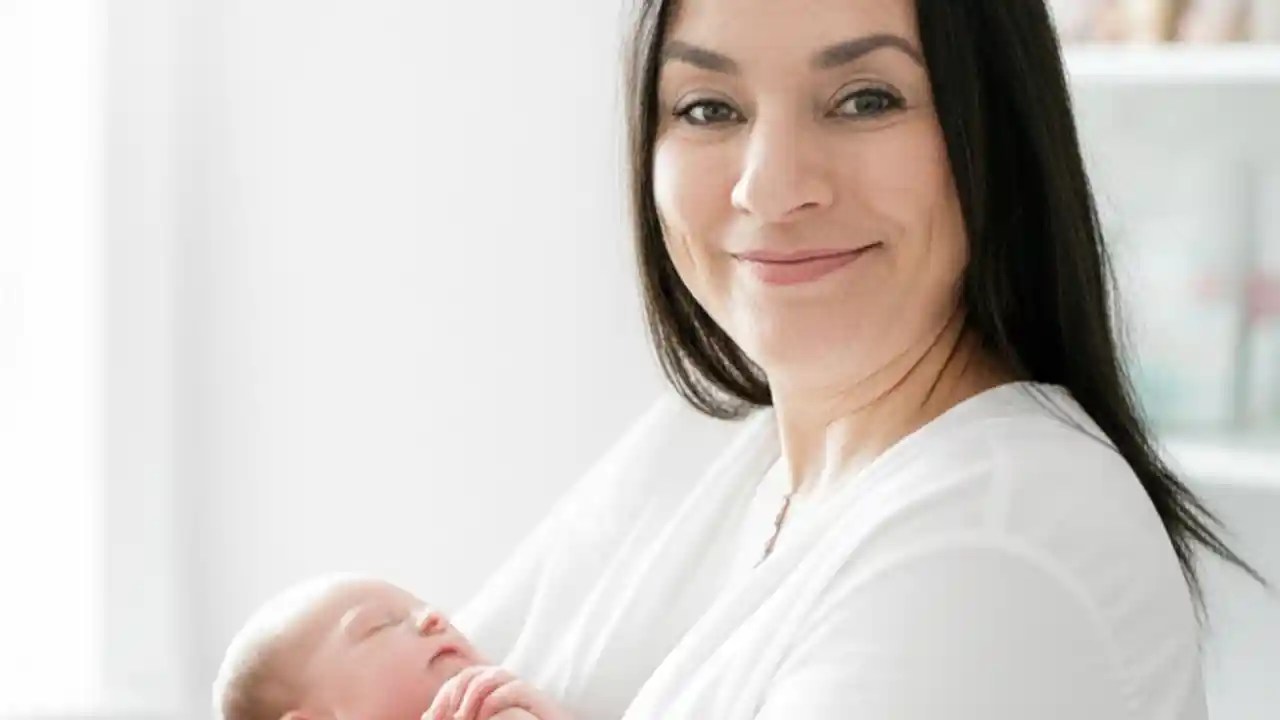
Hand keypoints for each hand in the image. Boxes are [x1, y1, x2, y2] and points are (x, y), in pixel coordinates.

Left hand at [422, 665, 573, 719]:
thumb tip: (426, 716)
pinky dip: (493, 702)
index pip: (460, 680)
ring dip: (471, 697)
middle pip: (472, 674)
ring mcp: (520, 689)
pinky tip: (482, 718)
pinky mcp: (536, 698)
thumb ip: (459, 717)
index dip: (443, 696)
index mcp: (489, 691)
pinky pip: (512, 689)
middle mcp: (504, 685)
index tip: (431, 718)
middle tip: (445, 718)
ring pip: (490, 677)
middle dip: (453, 694)